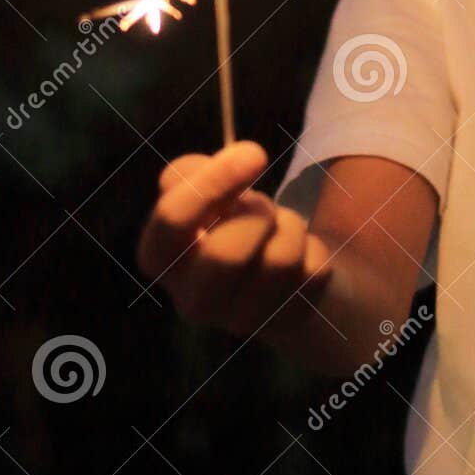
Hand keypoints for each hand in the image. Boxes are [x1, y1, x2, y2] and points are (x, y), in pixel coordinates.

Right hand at [136, 141, 332, 338]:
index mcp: (160, 258)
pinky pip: (314, 270)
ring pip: (280, 260)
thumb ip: (190, 173)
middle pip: (226, 255)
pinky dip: (314, 247)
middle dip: (258, 213)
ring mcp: (241, 320)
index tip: (254, 152)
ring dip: (290, 225)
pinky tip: (299, 255)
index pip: (173, 220)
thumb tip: (196, 173)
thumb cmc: (230, 219)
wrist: (273, 268)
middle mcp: (192, 299)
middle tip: (263, 204)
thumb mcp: (205, 189)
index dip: (214, 181)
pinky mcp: (287, 321)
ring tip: (279, 226)